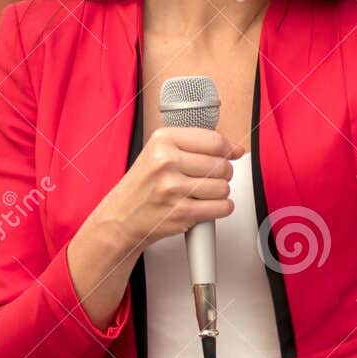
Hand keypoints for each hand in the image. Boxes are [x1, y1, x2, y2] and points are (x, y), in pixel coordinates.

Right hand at [93, 126, 246, 254]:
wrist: (122, 217)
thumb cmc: (143, 185)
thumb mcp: (159, 153)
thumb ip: (195, 146)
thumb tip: (235, 149)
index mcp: (163, 141)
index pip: (213, 140)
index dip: (228, 148)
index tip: (232, 153)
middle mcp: (166, 162)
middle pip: (221, 165)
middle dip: (223, 173)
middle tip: (209, 177)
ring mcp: (173, 188)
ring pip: (223, 187)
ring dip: (220, 192)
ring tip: (204, 192)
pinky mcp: (180, 212)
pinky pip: (220, 207)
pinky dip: (221, 208)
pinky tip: (208, 205)